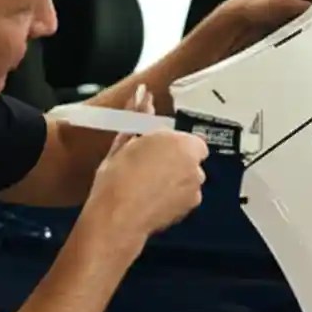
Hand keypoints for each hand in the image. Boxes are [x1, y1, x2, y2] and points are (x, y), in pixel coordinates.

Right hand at [82, 85, 208, 243]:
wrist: (116, 217)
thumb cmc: (118, 179)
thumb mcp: (125, 141)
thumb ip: (139, 114)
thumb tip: (143, 93)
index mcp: (182, 143)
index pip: (186, 138)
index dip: (169, 144)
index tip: (152, 149)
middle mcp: (195, 165)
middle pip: (190, 157)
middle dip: (174, 160)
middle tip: (147, 165)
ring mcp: (195, 188)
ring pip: (189, 177)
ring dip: (175, 179)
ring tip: (147, 184)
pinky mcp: (190, 207)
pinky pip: (186, 196)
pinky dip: (174, 196)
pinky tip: (152, 198)